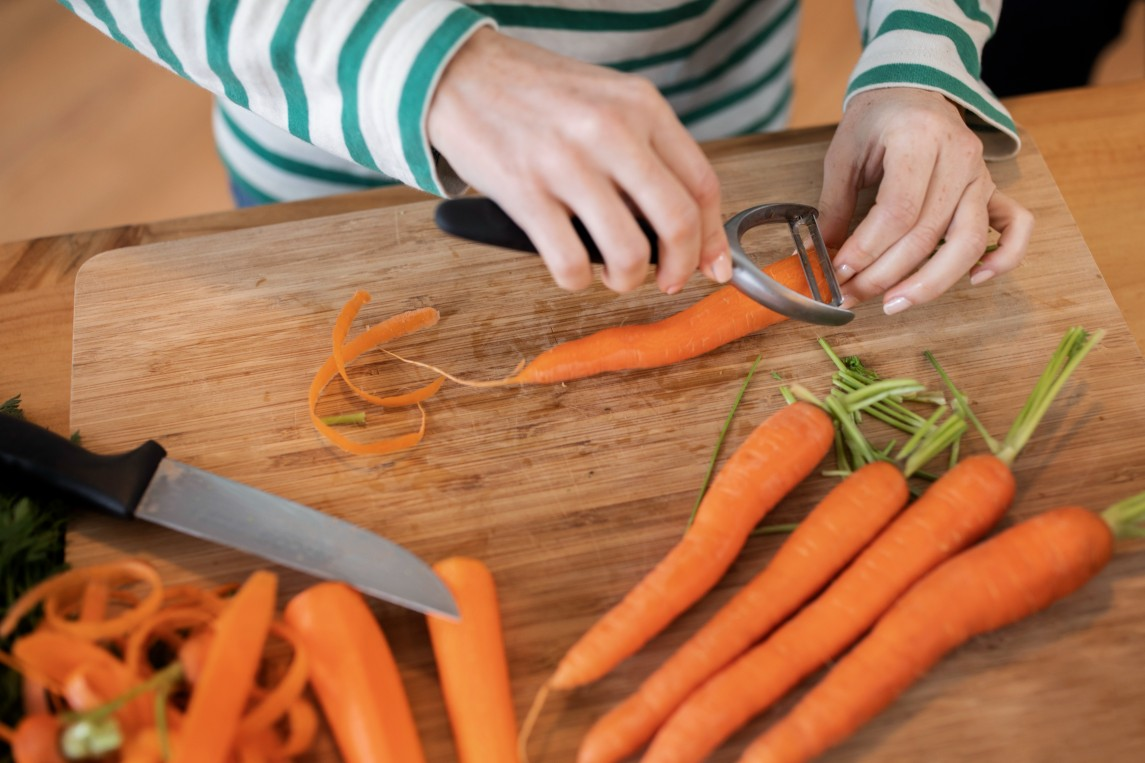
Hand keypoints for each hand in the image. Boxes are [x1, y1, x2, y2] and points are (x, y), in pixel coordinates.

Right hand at [426, 28, 731, 294]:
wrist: (461, 72)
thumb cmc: (536, 94)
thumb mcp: (607, 102)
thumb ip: (648, 152)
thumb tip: (686, 225)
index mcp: (641, 106)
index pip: (701, 184)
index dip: (712, 237)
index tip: (710, 264)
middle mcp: (611, 131)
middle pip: (677, 222)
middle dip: (680, 267)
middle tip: (668, 281)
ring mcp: (567, 163)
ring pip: (628, 253)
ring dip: (627, 281)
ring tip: (613, 275)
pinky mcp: (526, 192)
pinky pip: (571, 264)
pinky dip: (577, 281)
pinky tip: (572, 269)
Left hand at [815, 88, 1033, 314]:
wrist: (911, 88)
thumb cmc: (876, 120)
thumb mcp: (843, 155)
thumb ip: (834, 208)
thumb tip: (819, 258)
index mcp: (918, 139)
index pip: (897, 210)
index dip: (866, 249)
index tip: (838, 273)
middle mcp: (958, 157)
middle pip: (928, 233)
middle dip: (885, 275)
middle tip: (851, 297)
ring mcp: (980, 174)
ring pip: (969, 241)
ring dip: (931, 282)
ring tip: (894, 305)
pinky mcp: (992, 188)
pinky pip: (1016, 226)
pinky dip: (1004, 257)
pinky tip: (975, 279)